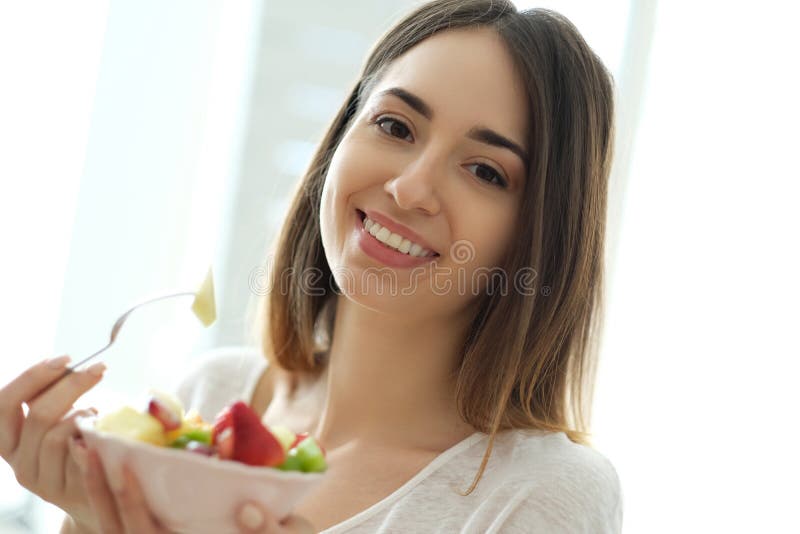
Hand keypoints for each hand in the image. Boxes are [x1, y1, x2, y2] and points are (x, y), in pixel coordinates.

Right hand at [0, 355, 105, 531]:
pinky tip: (101, 427)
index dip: (33, 377)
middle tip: (99, 368)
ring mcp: (41, 480)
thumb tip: (66, 362)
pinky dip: (92, 435)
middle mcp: (18, 462)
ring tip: (97, 410)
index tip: (66, 358)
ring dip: (84, 413)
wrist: (96, 491)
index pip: (4, 404)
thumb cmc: (78, 443)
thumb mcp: (59, 417)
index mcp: (8, 439)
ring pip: (57, 435)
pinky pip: (78, 455)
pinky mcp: (65, 491)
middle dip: (72, 385)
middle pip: (38, 415)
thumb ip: (53, 396)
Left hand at [81, 447, 315, 532]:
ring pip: (115, 527)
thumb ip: (268, 532)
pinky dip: (109, 495)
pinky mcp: (167, 530)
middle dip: (99, 491)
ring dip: (97, 491)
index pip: (148, 533)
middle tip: (87, 449)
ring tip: (86, 452)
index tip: (125, 466)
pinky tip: (104, 464)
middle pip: (119, 531)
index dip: (133, 502)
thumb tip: (249, 508)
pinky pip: (125, 520)